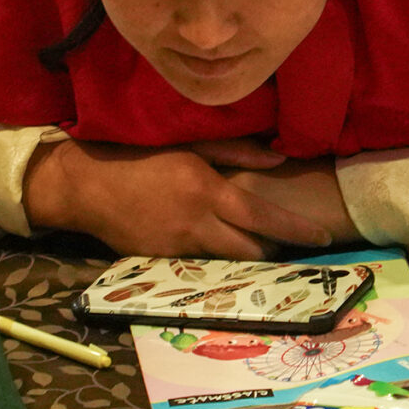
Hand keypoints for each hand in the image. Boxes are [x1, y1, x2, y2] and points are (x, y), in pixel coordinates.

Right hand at [24, 138, 334, 257]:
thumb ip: (237, 151)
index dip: (297, 231)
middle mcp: (197, 223)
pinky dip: (217, 257)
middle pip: (252, 250)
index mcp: (207, 190)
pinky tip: (221, 248)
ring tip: (263, 247)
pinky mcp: (162, 261)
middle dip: (276, 250)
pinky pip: (202, 264)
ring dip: (249, 255)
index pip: (264, 218)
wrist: (86, 185)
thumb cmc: (139, 156)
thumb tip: (280, 159)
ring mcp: (178, 247)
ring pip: (230, 261)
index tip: (323, 239)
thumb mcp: (188, 144)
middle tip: (292, 244)